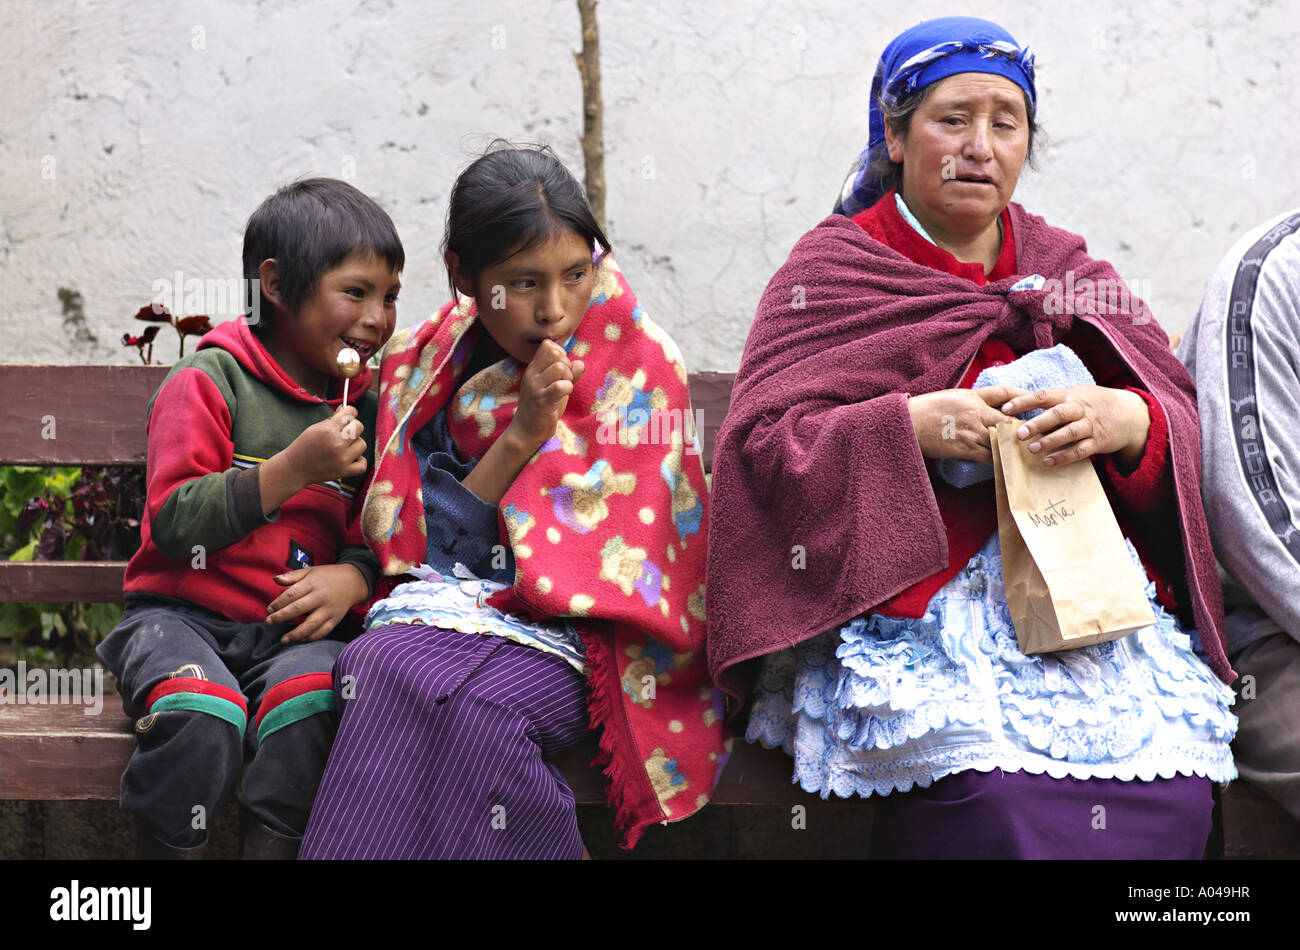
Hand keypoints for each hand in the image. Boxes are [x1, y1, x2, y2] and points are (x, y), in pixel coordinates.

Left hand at [267, 563, 368, 643]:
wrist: (353, 581)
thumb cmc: (328, 575)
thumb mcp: (310, 571)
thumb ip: (292, 575)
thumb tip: (275, 580)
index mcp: (312, 583)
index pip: (291, 594)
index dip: (278, 603)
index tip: (269, 610)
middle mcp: (320, 597)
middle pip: (298, 609)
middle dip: (281, 617)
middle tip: (269, 622)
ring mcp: (329, 610)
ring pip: (311, 625)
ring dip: (296, 634)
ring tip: (284, 639)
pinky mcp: (335, 619)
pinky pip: (323, 631)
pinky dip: (311, 638)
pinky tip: (301, 639)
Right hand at [284, 406, 366, 485]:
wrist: (294, 468)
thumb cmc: (304, 447)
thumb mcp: (315, 428)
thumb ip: (332, 419)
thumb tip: (345, 409)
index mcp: (328, 430)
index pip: (351, 413)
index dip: (349, 412)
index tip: (346, 416)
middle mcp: (337, 444)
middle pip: (359, 427)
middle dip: (352, 427)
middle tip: (343, 432)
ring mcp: (342, 459)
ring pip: (362, 444)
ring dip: (355, 444)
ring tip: (343, 447)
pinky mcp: (344, 471)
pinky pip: (363, 464)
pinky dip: (359, 461)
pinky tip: (351, 458)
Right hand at [508, 339, 585, 449]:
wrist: (525, 431)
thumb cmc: (542, 408)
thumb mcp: (554, 387)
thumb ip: (568, 374)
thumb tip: (580, 363)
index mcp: (533, 369)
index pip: (547, 345)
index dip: (561, 354)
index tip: (562, 370)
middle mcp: (532, 375)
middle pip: (556, 353)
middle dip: (567, 365)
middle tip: (565, 380)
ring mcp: (536, 387)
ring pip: (560, 368)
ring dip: (568, 377)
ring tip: (565, 389)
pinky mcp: (543, 401)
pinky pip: (560, 386)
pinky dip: (567, 388)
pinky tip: (564, 395)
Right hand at [908, 385, 1026, 465]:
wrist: (908, 423)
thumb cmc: (927, 409)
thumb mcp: (952, 397)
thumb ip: (972, 401)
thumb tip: (988, 408)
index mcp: (972, 396)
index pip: (1004, 392)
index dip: (1021, 396)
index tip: (1035, 402)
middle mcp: (976, 412)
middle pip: (1009, 419)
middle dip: (1026, 428)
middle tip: (1043, 435)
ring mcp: (971, 431)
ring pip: (1002, 440)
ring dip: (1016, 447)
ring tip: (1032, 454)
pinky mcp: (965, 448)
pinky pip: (988, 457)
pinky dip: (1000, 462)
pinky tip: (1010, 466)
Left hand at [999, 384, 1149, 467]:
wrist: (1129, 414)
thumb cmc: (1093, 403)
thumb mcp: (1075, 394)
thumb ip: (1053, 400)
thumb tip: (1021, 406)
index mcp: (1070, 395)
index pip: (1044, 395)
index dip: (1024, 401)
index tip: (1006, 408)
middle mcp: (1080, 409)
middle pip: (1058, 414)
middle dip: (1038, 423)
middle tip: (1020, 433)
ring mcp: (1090, 425)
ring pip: (1069, 433)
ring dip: (1050, 441)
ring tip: (1032, 449)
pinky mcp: (1098, 442)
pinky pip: (1080, 451)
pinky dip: (1064, 457)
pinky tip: (1048, 462)